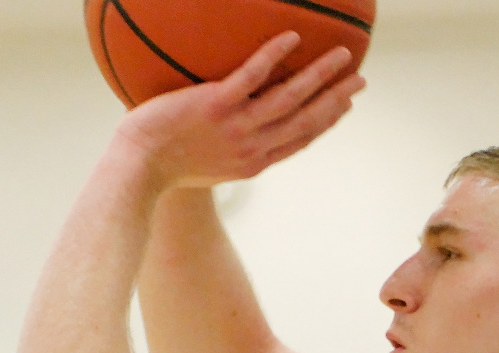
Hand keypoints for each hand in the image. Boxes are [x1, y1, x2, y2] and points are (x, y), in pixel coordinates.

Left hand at [112, 31, 365, 189]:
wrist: (137, 168)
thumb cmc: (163, 166)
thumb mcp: (208, 167)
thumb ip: (229, 151)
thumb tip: (236, 135)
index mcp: (254, 163)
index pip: (301, 139)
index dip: (328, 121)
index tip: (345, 106)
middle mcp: (253, 147)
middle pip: (307, 119)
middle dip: (337, 99)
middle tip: (361, 80)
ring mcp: (237, 127)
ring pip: (290, 98)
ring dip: (320, 76)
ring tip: (342, 56)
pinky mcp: (216, 105)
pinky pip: (252, 76)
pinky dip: (274, 56)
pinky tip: (291, 38)